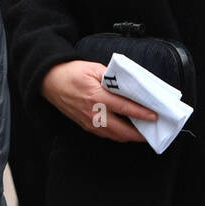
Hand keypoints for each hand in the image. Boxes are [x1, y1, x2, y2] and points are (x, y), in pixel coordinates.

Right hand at [41, 60, 156, 142]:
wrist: (50, 81)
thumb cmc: (72, 72)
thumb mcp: (95, 68)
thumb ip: (113, 78)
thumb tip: (130, 86)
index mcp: (97, 97)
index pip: (125, 108)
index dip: (142, 113)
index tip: (154, 116)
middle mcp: (94, 114)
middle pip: (122, 130)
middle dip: (139, 134)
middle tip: (152, 131)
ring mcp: (89, 122)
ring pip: (114, 136)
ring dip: (129, 137)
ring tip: (143, 133)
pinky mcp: (85, 125)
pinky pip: (105, 135)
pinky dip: (118, 135)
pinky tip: (126, 131)